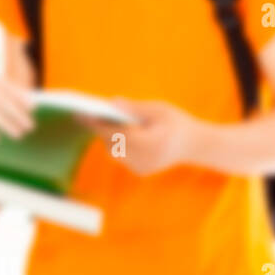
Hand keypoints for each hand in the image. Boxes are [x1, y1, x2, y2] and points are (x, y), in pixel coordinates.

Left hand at [77, 98, 199, 175]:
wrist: (195, 145)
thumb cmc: (176, 122)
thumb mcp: (159, 109)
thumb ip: (134, 108)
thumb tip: (111, 102)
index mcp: (151, 143)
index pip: (116, 133)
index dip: (96, 123)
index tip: (79, 113)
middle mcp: (145, 159)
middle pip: (111, 142)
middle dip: (99, 127)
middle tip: (83, 113)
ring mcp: (142, 168)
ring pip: (112, 150)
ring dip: (105, 135)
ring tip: (94, 120)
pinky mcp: (139, 171)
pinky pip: (120, 155)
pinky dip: (115, 143)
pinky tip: (112, 132)